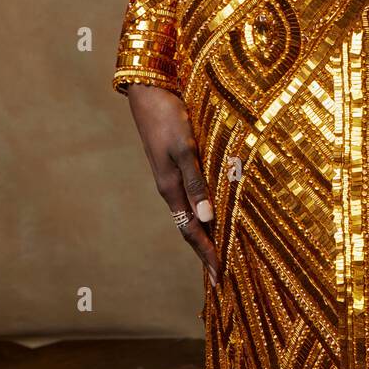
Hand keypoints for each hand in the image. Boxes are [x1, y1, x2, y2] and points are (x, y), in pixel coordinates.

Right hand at [126, 84, 221, 287]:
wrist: (148, 91)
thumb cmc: (168, 117)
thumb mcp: (184, 148)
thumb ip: (195, 181)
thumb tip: (206, 219)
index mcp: (171, 188)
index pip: (191, 230)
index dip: (206, 253)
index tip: (220, 277)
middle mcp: (170, 187)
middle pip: (189, 226)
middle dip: (204, 250)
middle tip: (220, 274)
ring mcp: (171, 175)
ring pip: (189, 211)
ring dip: (204, 231)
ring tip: (218, 249)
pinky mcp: (175, 162)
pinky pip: (191, 194)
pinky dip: (202, 209)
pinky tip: (211, 209)